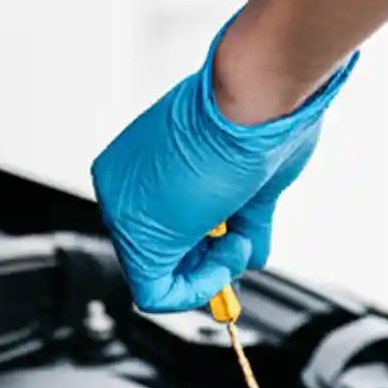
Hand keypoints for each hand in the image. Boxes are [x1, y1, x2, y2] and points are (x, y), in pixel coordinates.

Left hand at [91, 19, 355, 312]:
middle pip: (161, 251)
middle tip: (244, 243)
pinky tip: (230, 256)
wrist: (258, 94)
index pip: (168, 223)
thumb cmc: (265, 116)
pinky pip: (156, 293)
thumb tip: (252, 257)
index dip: (209, 246)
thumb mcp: (254, 181)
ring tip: (242, 238)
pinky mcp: (137, 235)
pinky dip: (198, 290)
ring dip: (211, 271)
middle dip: (211, 261)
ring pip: (158, 275)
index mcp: (144, 161)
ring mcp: (124, 206)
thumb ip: (246, 224)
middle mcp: (122, 182)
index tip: (241, 241)